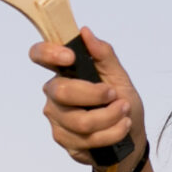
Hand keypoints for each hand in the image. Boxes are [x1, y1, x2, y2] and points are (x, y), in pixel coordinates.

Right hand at [28, 27, 144, 165]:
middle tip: (115, 95)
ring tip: (124, 113)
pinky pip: (86, 138)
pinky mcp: (64, 139)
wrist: (131, 137)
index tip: (71, 57)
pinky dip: (111, 132)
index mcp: (65, 71)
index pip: (40, 55)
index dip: (49, 53)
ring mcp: (57, 118)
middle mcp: (54, 93)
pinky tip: (121, 128)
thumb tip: (85, 32)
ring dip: (110, 117)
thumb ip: (103, 54)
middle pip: (62, 92)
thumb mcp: (119, 76)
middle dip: (94, 94)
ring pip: (79, 120)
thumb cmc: (122, 103)